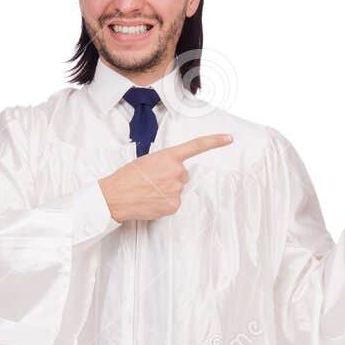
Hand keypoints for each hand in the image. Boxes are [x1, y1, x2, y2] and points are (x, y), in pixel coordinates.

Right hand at [98, 133, 233, 222]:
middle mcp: (177, 172)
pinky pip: (172, 203)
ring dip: (166, 191)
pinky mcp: (172, 205)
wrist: (115, 196)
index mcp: (169, 157)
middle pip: (183, 175)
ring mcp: (176, 190)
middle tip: (152, 181)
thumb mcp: (147, 161)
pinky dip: (163, 203)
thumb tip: (172, 174)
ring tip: (148, 192)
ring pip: (177, 190)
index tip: (229, 138)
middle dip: (171, 178)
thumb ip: (164, 163)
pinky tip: (150, 201)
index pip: (197, 146)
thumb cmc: (126, 178)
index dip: (215, 141)